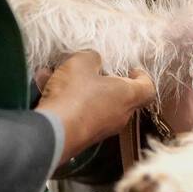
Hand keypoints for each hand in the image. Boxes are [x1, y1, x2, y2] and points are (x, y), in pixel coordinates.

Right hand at [35, 51, 154, 161]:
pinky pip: (78, 112)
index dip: (143, 77)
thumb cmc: (75, 95)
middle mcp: (119, 115)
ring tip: (58, 72)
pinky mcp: (82, 135)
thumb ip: (92, 57)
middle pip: (119, 95)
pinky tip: (45, 84)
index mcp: (127, 96)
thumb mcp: (82, 63)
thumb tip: (94, 60)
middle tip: (92, 69)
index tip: (132, 70)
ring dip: (79, 87)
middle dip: (104, 80)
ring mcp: (101, 128)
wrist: (54, 132)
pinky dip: (65, 99)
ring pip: (94, 102)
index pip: (148, 88)